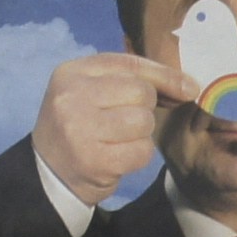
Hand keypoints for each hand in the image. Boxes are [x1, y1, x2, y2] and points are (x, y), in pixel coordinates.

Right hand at [32, 48, 197, 206]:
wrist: (48, 173)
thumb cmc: (80, 126)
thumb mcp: (92, 92)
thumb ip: (132, 80)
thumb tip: (189, 85)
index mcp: (71, 73)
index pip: (129, 63)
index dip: (164, 75)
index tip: (188, 88)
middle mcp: (72, 97)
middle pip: (141, 92)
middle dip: (144, 109)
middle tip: (124, 122)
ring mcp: (80, 129)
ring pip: (144, 121)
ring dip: (141, 134)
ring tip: (118, 140)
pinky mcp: (94, 160)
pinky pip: (142, 150)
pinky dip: (138, 156)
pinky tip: (118, 158)